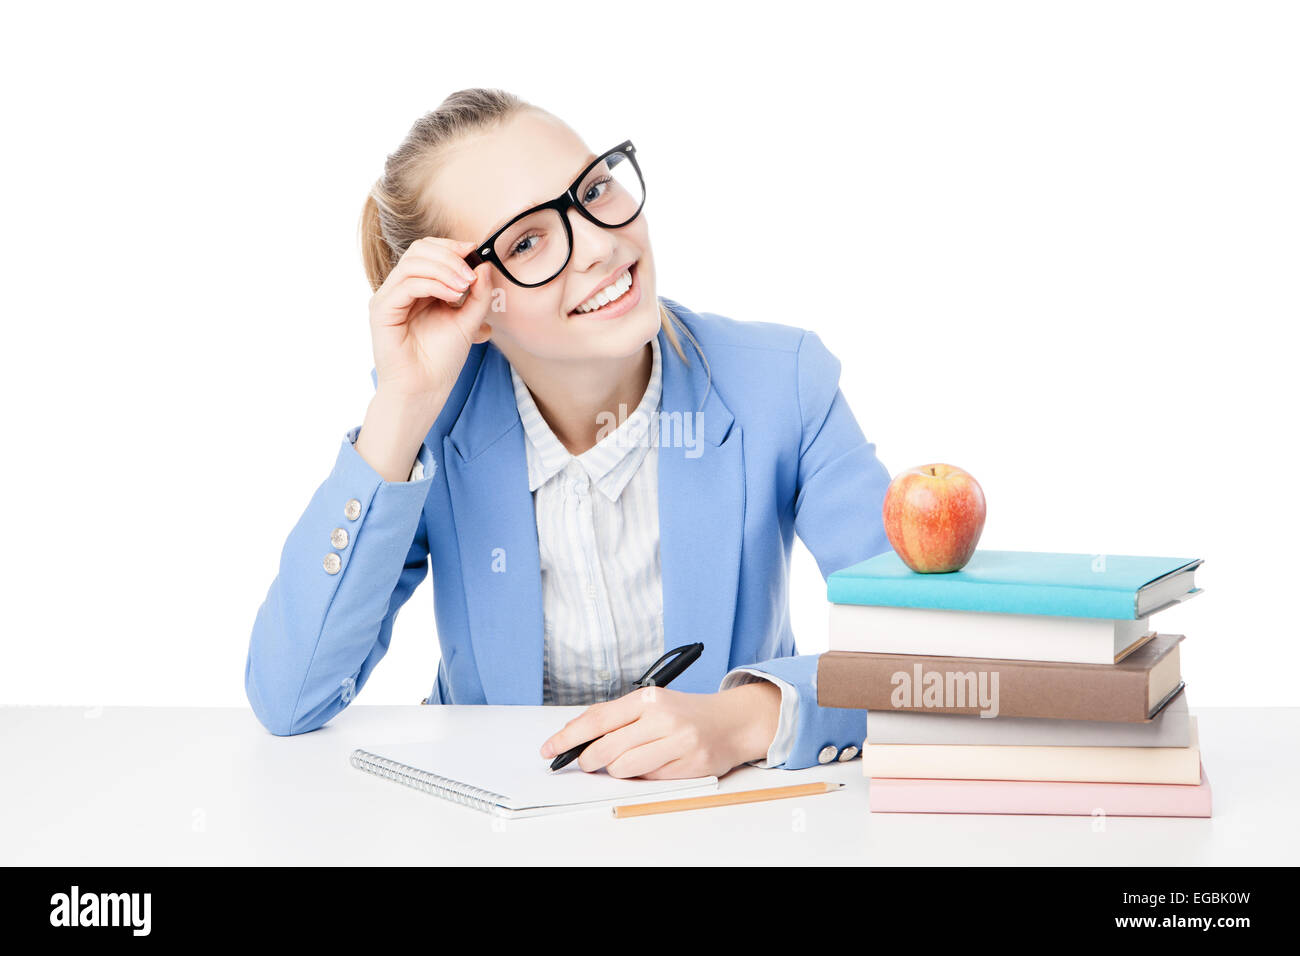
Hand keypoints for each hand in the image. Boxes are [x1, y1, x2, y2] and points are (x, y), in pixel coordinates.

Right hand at [367, 236, 494, 404]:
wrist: (425, 389)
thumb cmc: (442, 359)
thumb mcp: (468, 320)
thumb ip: (479, 294)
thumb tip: (485, 266)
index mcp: (418, 287)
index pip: (428, 251)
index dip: (451, 247)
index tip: (475, 251)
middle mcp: (400, 289)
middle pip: (419, 250)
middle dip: (449, 256)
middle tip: (472, 274)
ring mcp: (389, 298)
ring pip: (413, 263)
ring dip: (445, 269)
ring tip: (465, 287)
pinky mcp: (382, 310)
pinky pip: (408, 284)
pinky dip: (434, 284)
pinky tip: (453, 297)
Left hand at [539, 683, 782, 778]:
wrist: (732, 722)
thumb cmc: (684, 714)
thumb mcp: (651, 703)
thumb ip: (616, 717)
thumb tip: (575, 737)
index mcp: (648, 698)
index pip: (597, 719)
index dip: (568, 737)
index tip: (549, 750)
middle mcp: (663, 718)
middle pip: (605, 748)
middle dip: (589, 760)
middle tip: (588, 761)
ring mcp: (678, 742)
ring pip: (623, 768)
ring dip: (618, 770)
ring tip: (632, 759)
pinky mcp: (690, 765)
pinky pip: (648, 779)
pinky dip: (643, 776)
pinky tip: (656, 762)